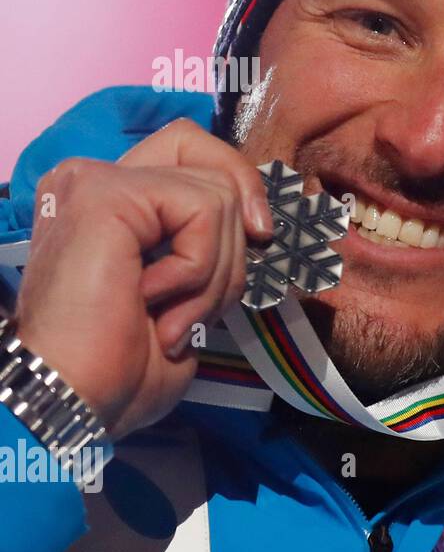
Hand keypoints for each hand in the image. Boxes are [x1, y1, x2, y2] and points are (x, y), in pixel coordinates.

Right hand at [14, 118, 272, 438]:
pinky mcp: (103, 193)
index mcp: (114, 201)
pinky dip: (198, 267)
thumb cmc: (123, 365)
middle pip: (214, 162)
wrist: (76, 399)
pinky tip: (152, 298)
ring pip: (218, 195)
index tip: (259, 239)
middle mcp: (96, 179)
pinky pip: (202, 209)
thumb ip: (211, 241)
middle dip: (235, 243)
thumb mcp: (189, 292)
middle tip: (202, 305)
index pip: (197, 152)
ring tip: (171, 316)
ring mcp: (95, 180)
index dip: (242, 189)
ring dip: (214, 273)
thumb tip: (258, 221)